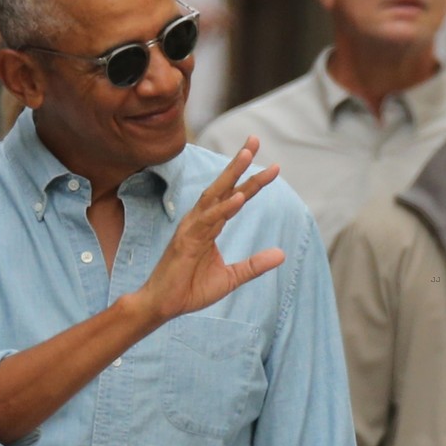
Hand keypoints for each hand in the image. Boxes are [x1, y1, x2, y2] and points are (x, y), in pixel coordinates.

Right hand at [135, 136, 284, 323]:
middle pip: (223, 186)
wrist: (164, 306)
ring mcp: (192, 228)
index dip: (253, 181)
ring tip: (248, 155)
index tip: (274, 166)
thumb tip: (281, 254)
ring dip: (232, 174)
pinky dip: (224, 208)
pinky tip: (240, 197)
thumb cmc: (190, 290)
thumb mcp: (231, 277)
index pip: (235, 197)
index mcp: (210, 226)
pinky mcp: (186, 240)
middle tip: (255, 139)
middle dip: (240, 162)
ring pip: (214, 195)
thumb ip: (255, 265)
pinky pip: (207, 221)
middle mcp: (200, 221)